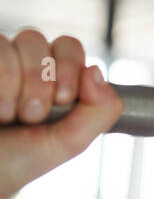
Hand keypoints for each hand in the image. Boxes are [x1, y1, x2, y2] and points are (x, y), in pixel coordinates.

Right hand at [0, 29, 122, 198]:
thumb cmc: (22, 158)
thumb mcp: (71, 141)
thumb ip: (99, 110)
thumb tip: (95, 70)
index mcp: (53, 77)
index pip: (68, 47)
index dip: (69, 67)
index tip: (63, 99)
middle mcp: (23, 64)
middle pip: (40, 40)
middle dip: (42, 79)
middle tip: (35, 114)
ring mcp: (0, 63)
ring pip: (21, 40)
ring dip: (19, 82)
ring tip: (12, 116)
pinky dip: (2, 78)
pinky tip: (0, 110)